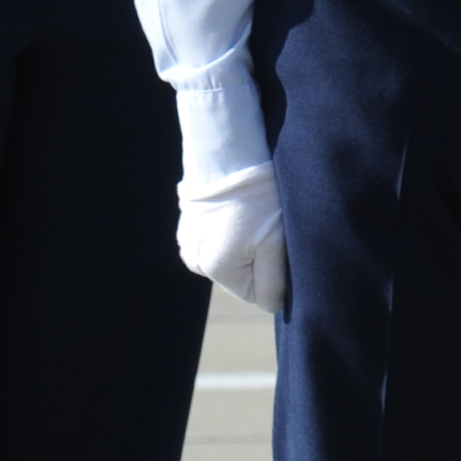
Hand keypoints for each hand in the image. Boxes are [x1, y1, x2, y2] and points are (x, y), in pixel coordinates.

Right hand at [175, 161, 287, 314]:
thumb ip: (274, 284)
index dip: (271, 270)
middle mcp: (196, 262)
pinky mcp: (185, 227)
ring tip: (247, 215)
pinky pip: (212, 242)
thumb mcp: (275, 242)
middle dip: (254, 257)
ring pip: (226, 259)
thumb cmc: (257, 197)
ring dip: (240, 245)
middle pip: (240, 276)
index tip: (273, 241)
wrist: (227, 153)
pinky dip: (225, 232)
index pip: (256, 293)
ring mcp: (187, 243)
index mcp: (217, 269)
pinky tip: (232, 211)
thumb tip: (272, 307)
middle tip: (262, 225)